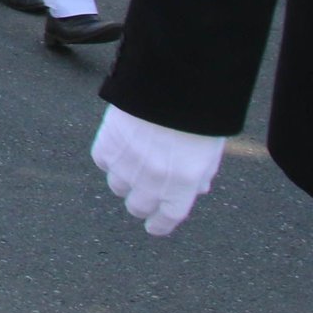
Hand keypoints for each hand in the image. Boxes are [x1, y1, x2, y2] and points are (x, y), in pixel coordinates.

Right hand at [91, 105, 225, 235]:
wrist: (168, 84)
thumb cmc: (195, 117)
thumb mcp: (209, 154)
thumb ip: (199, 177)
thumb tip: (194, 190)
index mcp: (182, 186)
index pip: (167, 219)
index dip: (159, 225)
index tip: (153, 227)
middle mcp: (152, 181)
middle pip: (137, 207)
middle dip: (141, 202)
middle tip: (144, 190)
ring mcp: (127, 165)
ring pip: (117, 186)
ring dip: (124, 179)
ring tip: (133, 162)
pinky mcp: (107, 145)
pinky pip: (103, 162)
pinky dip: (110, 158)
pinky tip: (120, 146)